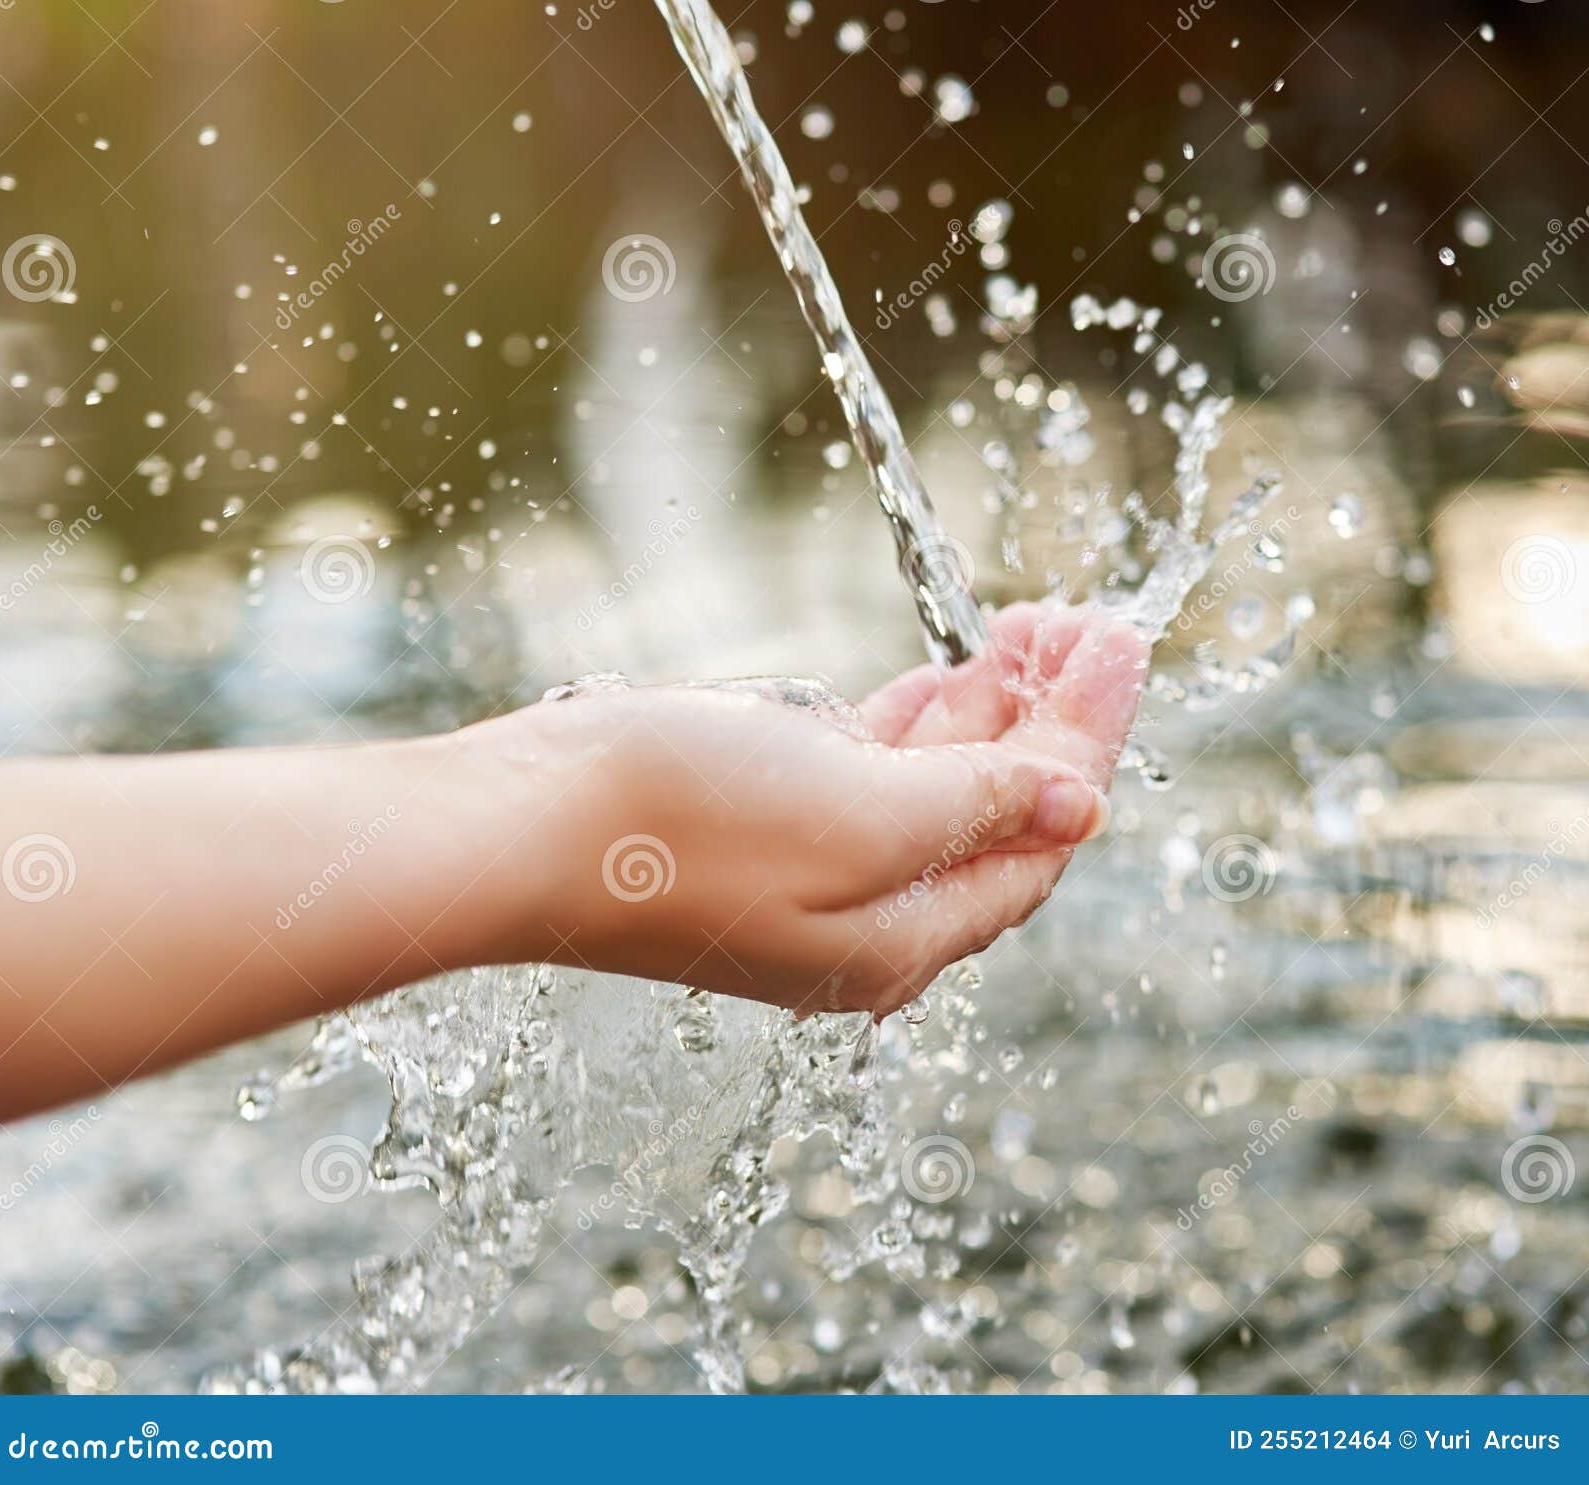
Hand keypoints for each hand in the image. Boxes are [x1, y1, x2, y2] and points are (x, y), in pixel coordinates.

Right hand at [466, 602, 1147, 1016]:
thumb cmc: (683, 826)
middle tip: (1087, 622)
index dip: (1086, 737)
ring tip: (1032, 625)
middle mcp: (869, 913)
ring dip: (989, 706)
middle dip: (1049, 717)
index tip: (1119, 642)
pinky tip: (947, 672)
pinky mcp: (763, 818)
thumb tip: (1079, 806)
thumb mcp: (858, 817)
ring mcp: (814, 865)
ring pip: (935, 783)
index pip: (1036, 837)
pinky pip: (870, 769)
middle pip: (995, 811)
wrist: (520, 826)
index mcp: (903, 936)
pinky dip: (917, 718)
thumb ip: (975, 809)